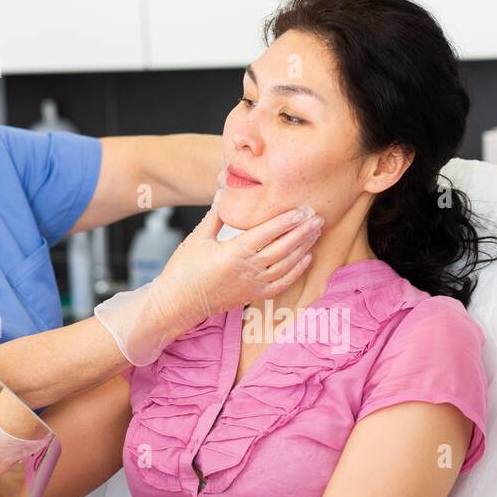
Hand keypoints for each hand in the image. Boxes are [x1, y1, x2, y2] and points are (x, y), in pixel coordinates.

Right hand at [156, 196, 324, 322]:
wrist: (178, 304)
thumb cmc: (184, 270)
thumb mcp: (197, 238)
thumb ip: (215, 216)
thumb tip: (224, 193)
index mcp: (233, 253)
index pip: (267, 233)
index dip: (287, 221)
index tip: (303, 209)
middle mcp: (247, 270)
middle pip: (282, 249)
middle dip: (302, 232)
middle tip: (318, 217)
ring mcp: (251, 285)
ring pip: (285, 266)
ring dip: (303, 248)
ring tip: (315, 233)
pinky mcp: (252, 296)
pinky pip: (280, 285)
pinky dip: (295, 272)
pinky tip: (306, 259)